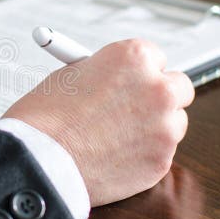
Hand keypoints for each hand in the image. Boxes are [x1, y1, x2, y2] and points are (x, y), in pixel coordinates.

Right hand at [3, 39, 194, 206]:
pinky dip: (143, 155)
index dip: (140, 73)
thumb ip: (106, 75)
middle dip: (161, 97)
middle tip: (137, 108)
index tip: (131, 83)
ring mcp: (164, 126)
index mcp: (134, 58)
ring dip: (155, 128)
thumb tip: (119, 81)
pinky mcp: (162, 160)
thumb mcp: (72, 75)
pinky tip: (113, 157)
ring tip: (117, 138)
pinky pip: (161, 153)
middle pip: (180, 87)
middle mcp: (156, 88)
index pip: (157, 58)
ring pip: (174, 123)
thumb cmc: (46, 118)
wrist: (39, 161)